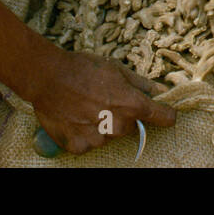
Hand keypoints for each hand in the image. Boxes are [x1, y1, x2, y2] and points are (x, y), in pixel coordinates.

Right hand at [29, 50, 176, 154]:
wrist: (48, 77)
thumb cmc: (83, 68)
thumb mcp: (117, 68)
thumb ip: (141, 83)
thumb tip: (160, 91)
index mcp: (133, 105)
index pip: (165, 118)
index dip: (165, 113)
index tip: (163, 111)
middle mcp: (119, 125)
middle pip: (133, 126)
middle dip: (124, 114)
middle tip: (105, 99)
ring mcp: (99, 139)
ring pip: (111, 135)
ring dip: (104, 125)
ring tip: (87, 107)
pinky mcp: (80, 146)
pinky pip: (91, 143)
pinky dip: (86, 134)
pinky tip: (76, 117)